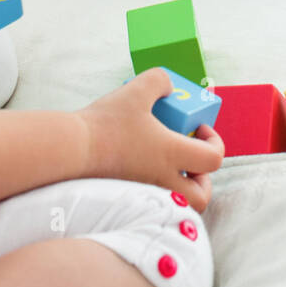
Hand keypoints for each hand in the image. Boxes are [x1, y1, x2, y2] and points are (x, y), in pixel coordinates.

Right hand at [78, 68, 225, 213]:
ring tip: (168, 167)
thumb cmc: (104, 123)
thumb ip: (159, 81)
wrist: (70, 150)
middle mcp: (163, 180)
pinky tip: (140, 169)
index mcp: (172, 154)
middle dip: (203, 180)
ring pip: (177, 205)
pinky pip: (152, 204)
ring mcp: (145, 193)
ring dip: (181, 189)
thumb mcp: (136, 91)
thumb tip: (169, 87)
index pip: (214, 159)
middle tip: (191, 161)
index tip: (198, 129)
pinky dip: (156, 191)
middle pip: (201, 196)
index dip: (215, 142)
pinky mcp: (126, 198)